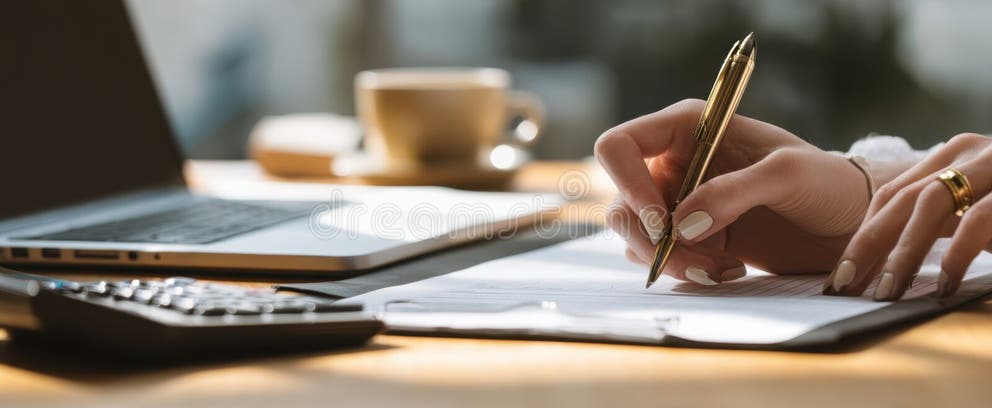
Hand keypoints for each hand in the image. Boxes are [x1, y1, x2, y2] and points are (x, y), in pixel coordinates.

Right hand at [595, 99, 872, 284]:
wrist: (850, 223)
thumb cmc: (826, 182)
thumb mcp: (787, 175)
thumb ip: (733, 192)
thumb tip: (681, 224)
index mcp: (687, 127)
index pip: (620, 146)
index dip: (628, 184)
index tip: (665, 222)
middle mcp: (673, 162)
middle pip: (621, 202)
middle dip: (651, 240)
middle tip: (695, 262)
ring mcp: (678, 201)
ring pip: (635, 235)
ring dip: (671, 261)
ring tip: (723, 269)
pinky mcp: (689, 236)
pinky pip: (658, 258)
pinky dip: (684, 271)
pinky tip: (727, 270)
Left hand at [824, 133, 991, 300]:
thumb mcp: (984, 204)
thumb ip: (949, 223)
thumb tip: (896, 265)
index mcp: (951, 157)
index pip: (892, 195)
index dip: (862, 236)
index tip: (841, 276)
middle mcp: (965, 154)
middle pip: (899, 199)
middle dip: (864, 246)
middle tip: (842, 289)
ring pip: (929, 204)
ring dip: (902, 253)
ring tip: (885, 294)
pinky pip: (978, 219)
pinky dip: (957, 254)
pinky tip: (944, 286)